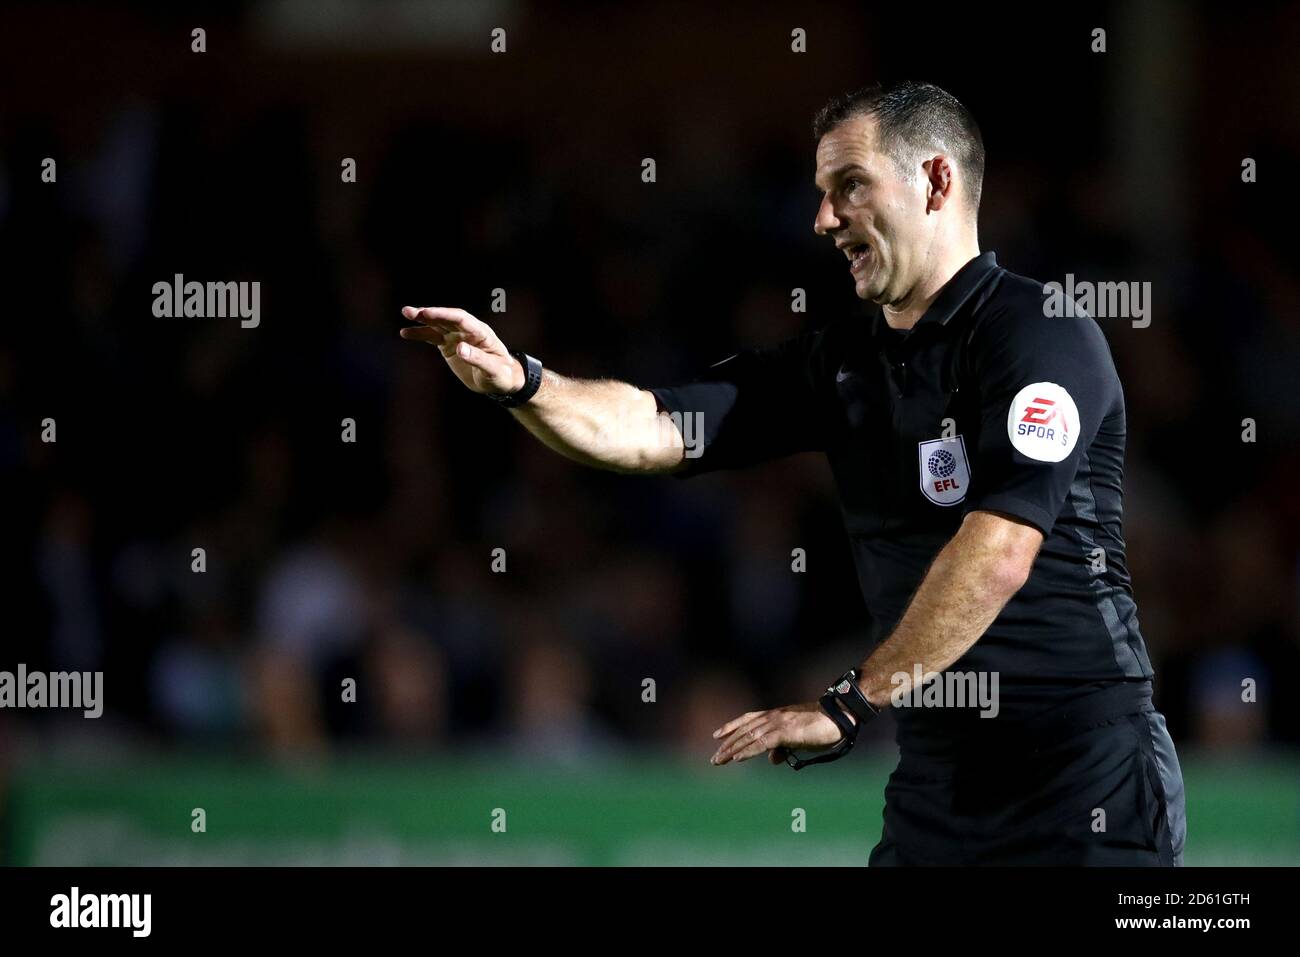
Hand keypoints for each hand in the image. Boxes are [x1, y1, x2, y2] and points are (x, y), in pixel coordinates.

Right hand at [399, 306, 523, 395]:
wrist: (501, 381)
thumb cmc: (501, 375)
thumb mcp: (493, 370)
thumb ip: (478, 358)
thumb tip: (460, 348)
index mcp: (481, 332)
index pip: (461, 319)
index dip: (444, 315)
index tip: (427, 313)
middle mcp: (468, 331)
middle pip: (447, 318)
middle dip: (430, 314)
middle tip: (410, 312)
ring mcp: (458, 337)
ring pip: (438, 325)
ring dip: (422, 319)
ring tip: (406, 313)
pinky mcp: (449, 345)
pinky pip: (433, 337)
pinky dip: (420, 334)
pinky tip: (406, 333)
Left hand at [710, 701, 844, 766]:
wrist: (837, 717)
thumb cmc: (821, 727)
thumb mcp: (799, 738)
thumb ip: (783, 747)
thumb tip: (772, 759)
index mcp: (776, 715)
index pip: (748, 719)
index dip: (731, 727)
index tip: (717, 736)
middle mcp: (773, 717)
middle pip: (744, 730)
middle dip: (727, 744)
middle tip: (715, 758)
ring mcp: (778, 723)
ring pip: (749, 737)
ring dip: (732, 749)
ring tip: (719, 760)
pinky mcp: (785, 732)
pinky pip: (761, 743)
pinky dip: (747, 751)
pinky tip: (737, 758)